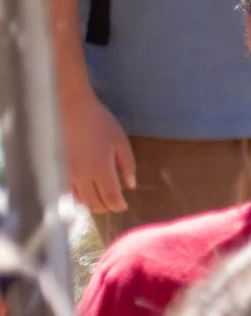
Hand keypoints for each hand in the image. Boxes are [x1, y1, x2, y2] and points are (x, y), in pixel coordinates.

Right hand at [62, 86, 135, 214]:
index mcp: (100, 170)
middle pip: (94, 204)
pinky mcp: (56, 169)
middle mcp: (82, 176)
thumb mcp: (120, 141)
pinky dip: (77, 196)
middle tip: (114, 202)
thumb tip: (130, 185)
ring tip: (100, 197)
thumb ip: (127, 165)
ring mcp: (66, 174)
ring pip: (79, 200)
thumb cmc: (99, 122)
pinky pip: (66, 191)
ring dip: (91, 203)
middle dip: (106, 207)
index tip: (124, 206)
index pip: (111, 199)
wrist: (69, 108)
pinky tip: (83, 190)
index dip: (119, 206)